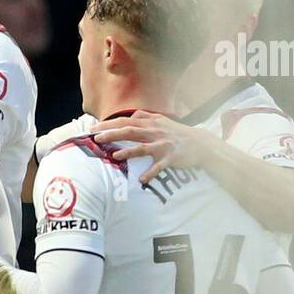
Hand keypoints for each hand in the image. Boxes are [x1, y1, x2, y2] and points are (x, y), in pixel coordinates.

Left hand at [90, 111, 218, 182]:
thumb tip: (132, 114)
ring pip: (143, 147)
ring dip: (129, 152)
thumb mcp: (162, 121)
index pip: (125, 121)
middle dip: (112, 134)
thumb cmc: (177, 132)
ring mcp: (163, 145)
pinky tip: (142, 180)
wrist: (200, 143)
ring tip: (115, 156)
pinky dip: (151, 173)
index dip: (108, 124)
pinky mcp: (171, 157)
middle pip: (130, 131)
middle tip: (96, 139)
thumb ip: (146, 117)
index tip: (93, 128)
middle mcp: (155, 132)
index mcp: (150, 123)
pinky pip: (160, 166)